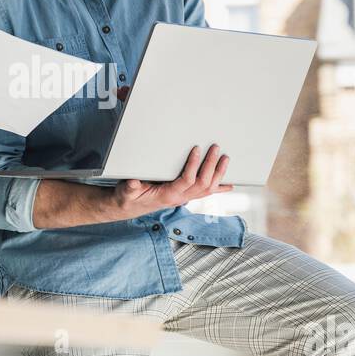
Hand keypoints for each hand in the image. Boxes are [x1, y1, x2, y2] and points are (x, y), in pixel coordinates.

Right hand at [112, 144, 232, 213]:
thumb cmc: (129, 197)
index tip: (196, 149)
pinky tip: (229, 185)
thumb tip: (133, 183)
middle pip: (203, 184)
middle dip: (211, 166)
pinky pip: (206, 193)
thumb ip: (130, 188)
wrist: (129, 206)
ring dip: (218, 174)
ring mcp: (184, 198)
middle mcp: (180, 198)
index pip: (187, 180)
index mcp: (167, 195)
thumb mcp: (125, 192)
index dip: (194, 165)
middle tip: (215, 149)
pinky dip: (219, 188)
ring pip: (208, 189)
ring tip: (225, 159)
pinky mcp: (185, 196)